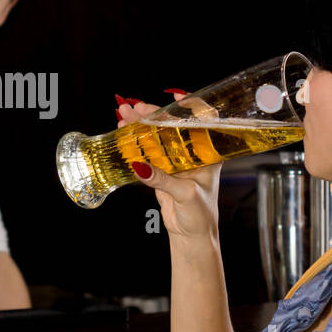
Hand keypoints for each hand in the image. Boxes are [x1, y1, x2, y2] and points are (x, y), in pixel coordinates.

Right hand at [117, 92, 222, 240]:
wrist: (191, 235)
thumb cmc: (200, 215)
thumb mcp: (185, 194)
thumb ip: (162, 179)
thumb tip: (140, 166)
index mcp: (208, 154)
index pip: (204, 120)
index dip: (192, 105)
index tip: (175, 97)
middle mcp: (193, 153)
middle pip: (172, 125)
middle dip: (153, 114)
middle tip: (135, 107)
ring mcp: (176, 160)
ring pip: (157, 135)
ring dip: (140, 124)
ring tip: (122, 114)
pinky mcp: (162, 169)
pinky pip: (147, 150)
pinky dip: (135, 140)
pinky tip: (123, 131)